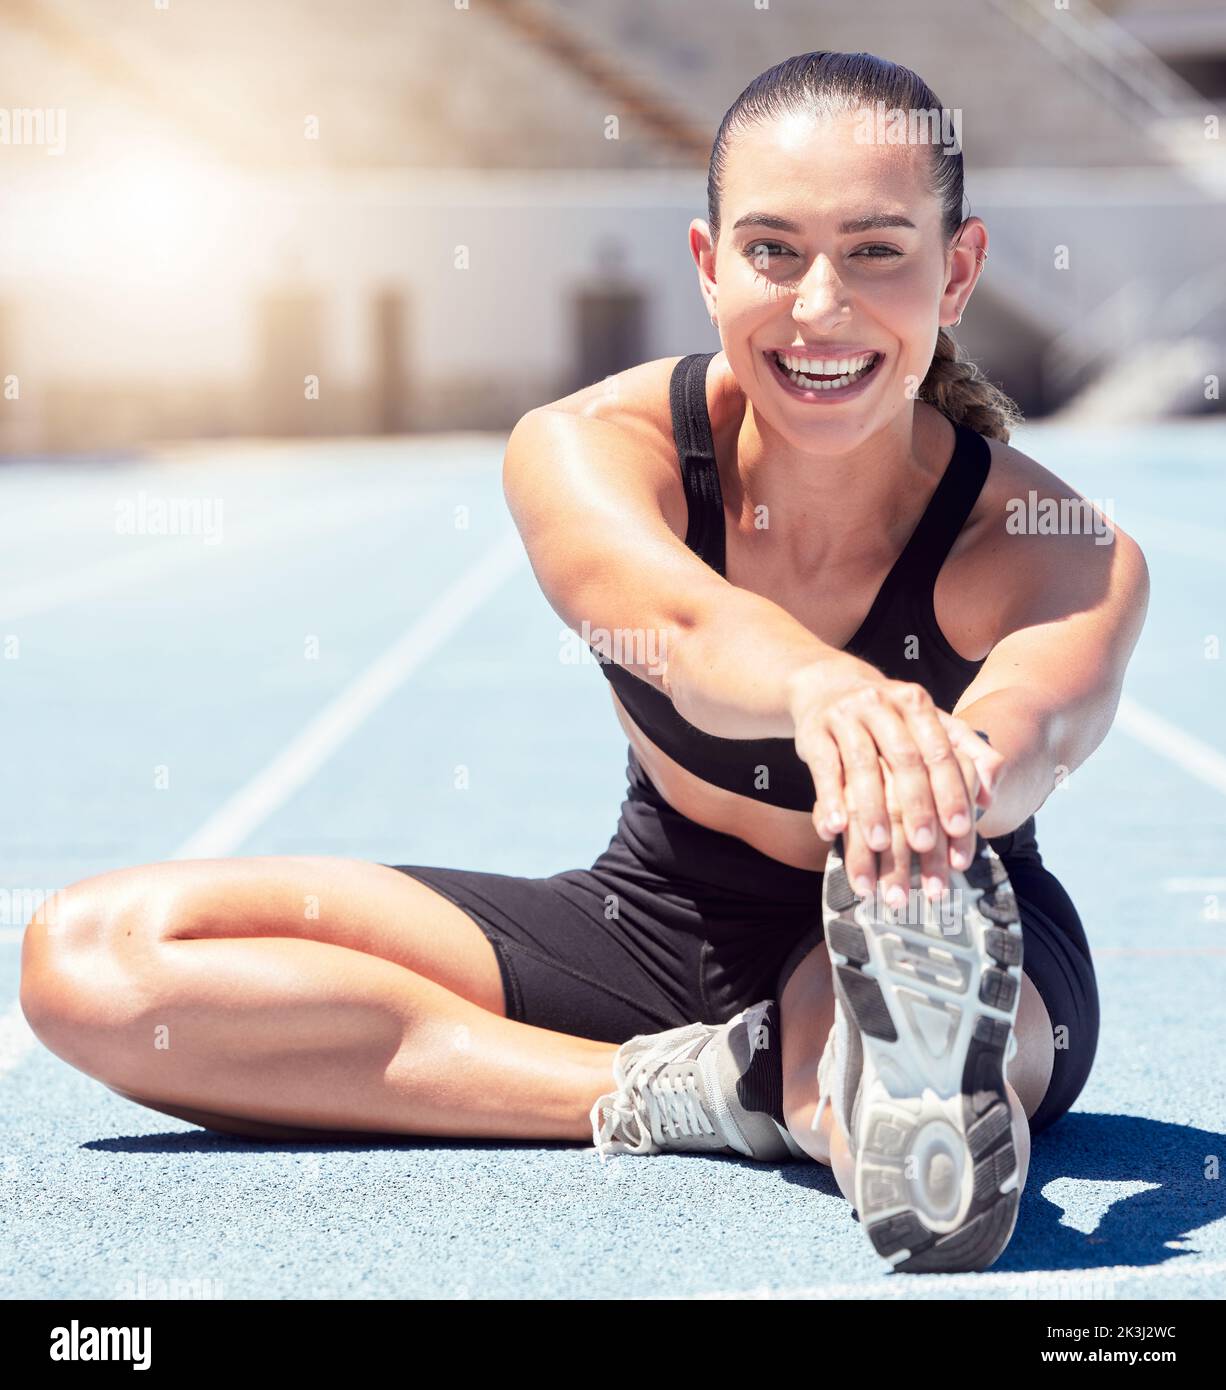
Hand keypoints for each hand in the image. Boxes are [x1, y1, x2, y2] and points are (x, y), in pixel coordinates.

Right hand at [789, 666, 1003, 892]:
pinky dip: (830, 799)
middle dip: (916, 805)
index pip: (940, 752)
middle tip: (925, 846)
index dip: (951, 791)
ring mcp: (844, 716)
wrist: (827, 686)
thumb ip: (968, 754)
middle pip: (904, 759)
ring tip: (880, 846)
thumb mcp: (928, 725)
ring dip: (871, 808)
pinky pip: (824, 768)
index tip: (961, 830)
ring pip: (862, 765)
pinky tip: (836, 829)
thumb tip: (989, 795)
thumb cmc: (888, 719)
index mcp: (916, 704)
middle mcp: (881, 705)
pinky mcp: (813, 732)